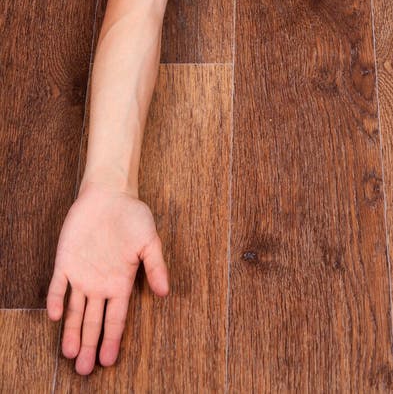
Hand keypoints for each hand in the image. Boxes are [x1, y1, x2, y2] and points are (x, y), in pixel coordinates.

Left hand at [46, 181, 168, 374]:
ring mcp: (81, 274)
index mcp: (121, 282)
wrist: (110, 194)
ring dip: (71, 331)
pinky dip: (56, 299)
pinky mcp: (65, 261)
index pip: (116, 318)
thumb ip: (155, 266)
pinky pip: (59, 285)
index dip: (112, 339)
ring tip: (68, 354)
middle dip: (89, 344)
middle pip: (93, 321)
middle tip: (84, 370)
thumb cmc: (133, 216)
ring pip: (74, 310)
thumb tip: (165, 292)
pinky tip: (55, 315)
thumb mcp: (150, 240)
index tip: (109, 361)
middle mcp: (100, 284)